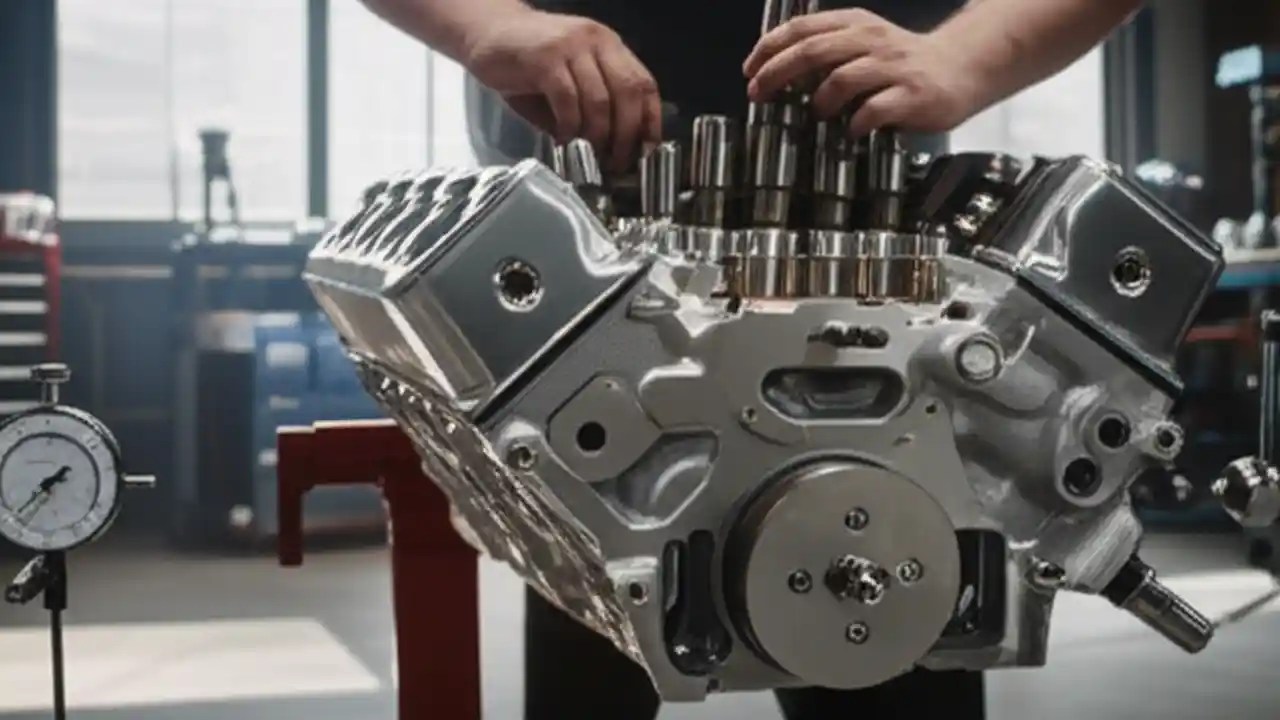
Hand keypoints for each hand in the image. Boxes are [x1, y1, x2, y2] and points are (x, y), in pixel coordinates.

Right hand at [463, 9, 661, 170]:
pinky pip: (567, 101)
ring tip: (590, 156)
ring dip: (597, 136)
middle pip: (628, 93)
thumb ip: (593, 106)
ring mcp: (571, 47)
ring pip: (599, 101)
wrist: (487, 32)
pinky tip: (564, 141)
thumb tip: (612, 150)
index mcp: (609, 46)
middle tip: (616, 162)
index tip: (646, 152)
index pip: (644, 83)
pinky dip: (569, 127)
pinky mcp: (545, 59)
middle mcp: (596, 41)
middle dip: (625, 135)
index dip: (650, 121)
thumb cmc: (529, 63)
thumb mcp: (571, 79)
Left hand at [743, 9, 981, 135]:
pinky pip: (873, 110)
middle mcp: (872, 41)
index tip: (749, 71)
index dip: (769, 48)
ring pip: (840, 79)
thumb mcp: (862, 44)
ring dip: (818, 101)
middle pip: (812, 51)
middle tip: (758, 94)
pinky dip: (854, 124)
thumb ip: (826, 53)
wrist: (960, 69)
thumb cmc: (902, 63)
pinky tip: (851, 131)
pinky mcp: (911, 95)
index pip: (802, 28)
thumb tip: (777, 74)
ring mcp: (893, 67)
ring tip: (816, 114)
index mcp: (855, 25)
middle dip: (776, 73)